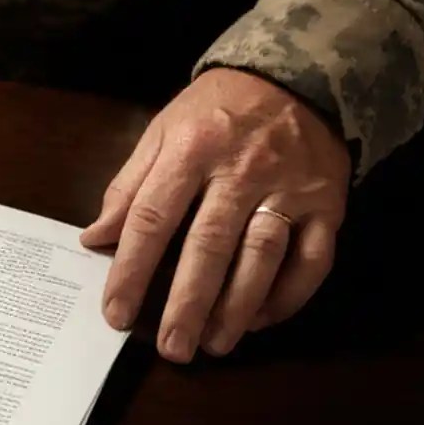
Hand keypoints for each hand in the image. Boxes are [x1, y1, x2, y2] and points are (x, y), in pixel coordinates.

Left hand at [80, 68, 351, 362]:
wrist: (295, 76)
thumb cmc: (216, 111)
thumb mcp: (162, 132)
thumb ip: (128, 186)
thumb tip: (94, 238)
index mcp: (191, 150)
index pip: (152, 219)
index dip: (132, 270)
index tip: (116, 313)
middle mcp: (242, 170)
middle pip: (209, 246)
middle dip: (187, 303)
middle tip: (171, 348)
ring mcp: (290, 188)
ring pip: (263, 257)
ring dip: (238, 307)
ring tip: (214, 343)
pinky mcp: (329, 203)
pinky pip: (313, 260)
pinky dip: (289, 295)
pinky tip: (261, 319)